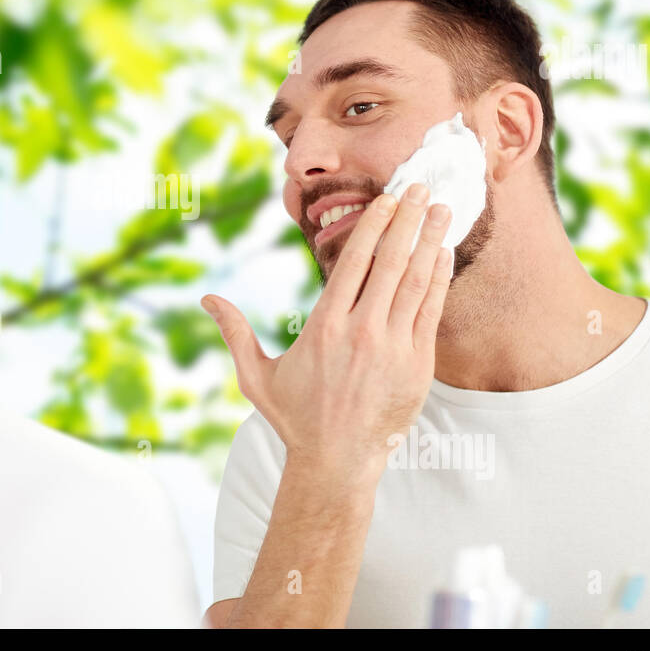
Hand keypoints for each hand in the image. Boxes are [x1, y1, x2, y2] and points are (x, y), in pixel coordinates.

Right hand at [202, 183, 452, 483]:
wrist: (336, 463)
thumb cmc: (295, 418)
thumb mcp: (256, 376)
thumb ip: (235, 332)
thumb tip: (207, 299)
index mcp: (324, 325)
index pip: (355, 260)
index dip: (375, 224)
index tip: (388, 199)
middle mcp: (361, 331)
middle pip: (390, 260)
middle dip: (408, 218)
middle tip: (421, 187)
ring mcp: (393, 348)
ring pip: (416, 280)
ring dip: (430, 240)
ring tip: (441, 210)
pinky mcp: (417, 365)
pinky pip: (431, 311)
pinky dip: (439, 278)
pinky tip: (443, 254)